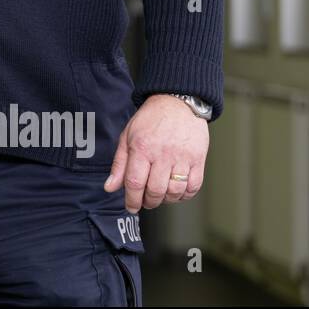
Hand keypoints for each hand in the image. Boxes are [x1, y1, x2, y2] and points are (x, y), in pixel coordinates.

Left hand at [104, 94, 208, 212]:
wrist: (177, 102)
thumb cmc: (150, 119)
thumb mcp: (127, 137)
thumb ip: (119, 164)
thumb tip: (110, 187)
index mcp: (142, 148)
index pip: (135, 183)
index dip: (132, 200)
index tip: (131, 206)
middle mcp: (163, 154)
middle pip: (155, 191)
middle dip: (148, 202)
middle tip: (146, 201)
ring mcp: (182, 157)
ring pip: (175, 191)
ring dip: (166, 200)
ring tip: (160, 195)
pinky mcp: (198, 159)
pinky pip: (193, 187)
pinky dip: (185, 195)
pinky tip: (177, 191)